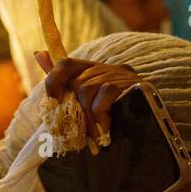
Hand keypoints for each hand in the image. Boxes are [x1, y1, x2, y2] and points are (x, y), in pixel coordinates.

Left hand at [36, 52, 190, 191]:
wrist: (153, 138)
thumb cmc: (115, 121)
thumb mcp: (86, 103)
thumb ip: (63, 81)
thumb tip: (38, 53)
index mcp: (94, 69)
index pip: (66, 63)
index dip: (54, 79)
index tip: (51, 100)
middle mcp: (109, 67)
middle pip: (77, 83)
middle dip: (73, 110)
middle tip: (78, 132)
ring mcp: (124, 75)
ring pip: (88, 89)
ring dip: (87, 116)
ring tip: (94, 133)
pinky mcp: (137, 84)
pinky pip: (106, 93)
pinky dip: (100, 113)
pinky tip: (104, 129)